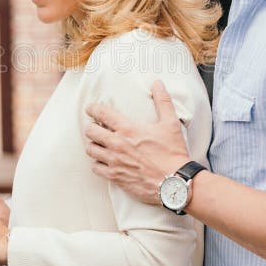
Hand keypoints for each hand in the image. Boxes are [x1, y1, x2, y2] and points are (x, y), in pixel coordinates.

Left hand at [84, 80, 189, 204]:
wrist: (174, 183)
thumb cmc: (173, 153)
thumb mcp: (171, 124)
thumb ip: (163, 101)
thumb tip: (157, 83)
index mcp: (128, 129)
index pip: (102, 113)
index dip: (93, 109)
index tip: (91, 108)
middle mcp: (117, 144)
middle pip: (90, 131)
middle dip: (91, 127)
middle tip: (95, 127)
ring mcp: (114, 161)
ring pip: (90, 150)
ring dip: (93, 145)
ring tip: (99, 144)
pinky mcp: (115, 176)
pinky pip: (95, 168)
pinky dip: (97, 163)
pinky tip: (103, 161)